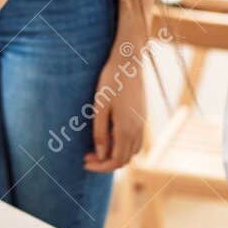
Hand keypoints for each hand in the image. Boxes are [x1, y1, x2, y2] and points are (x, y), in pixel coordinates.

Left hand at [85, 42, 146, 172]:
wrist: (129, 62)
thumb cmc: (111, 81)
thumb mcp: (100, 107)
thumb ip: (100, 132)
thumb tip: (101, 154)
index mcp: (126, 129)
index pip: (115, 160)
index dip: (100, 166)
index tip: (84, 162)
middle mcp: (138, 130)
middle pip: (124, 159)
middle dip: (105, 162)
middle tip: (86, 156)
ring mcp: (142, 124)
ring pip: (132, 152)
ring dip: (115, 155)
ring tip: (96, 148)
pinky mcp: (142, 117)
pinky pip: (135, 141)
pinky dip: (122, 145)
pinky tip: (108, 136)